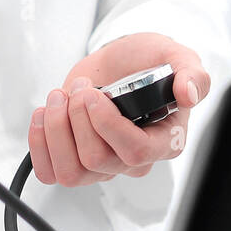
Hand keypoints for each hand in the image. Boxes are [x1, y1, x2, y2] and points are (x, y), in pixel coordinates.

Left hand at [28, 32, 209, 186]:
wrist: (120, 63)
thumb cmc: (148, 63)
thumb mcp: (177, 57)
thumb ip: (191, 73)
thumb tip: (189, 94)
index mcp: (164, 142)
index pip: (136, 153)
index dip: (108, 126)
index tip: (93, 95)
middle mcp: (132, 161)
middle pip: (96, 160)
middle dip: (78, 117)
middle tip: (81, 87)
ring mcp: (102, 165)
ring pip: (70, 172)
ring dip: (55, 129)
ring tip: (61, 97)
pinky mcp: (74, 161)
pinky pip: (50, 173)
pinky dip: (39, 144)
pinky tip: (44, 114)